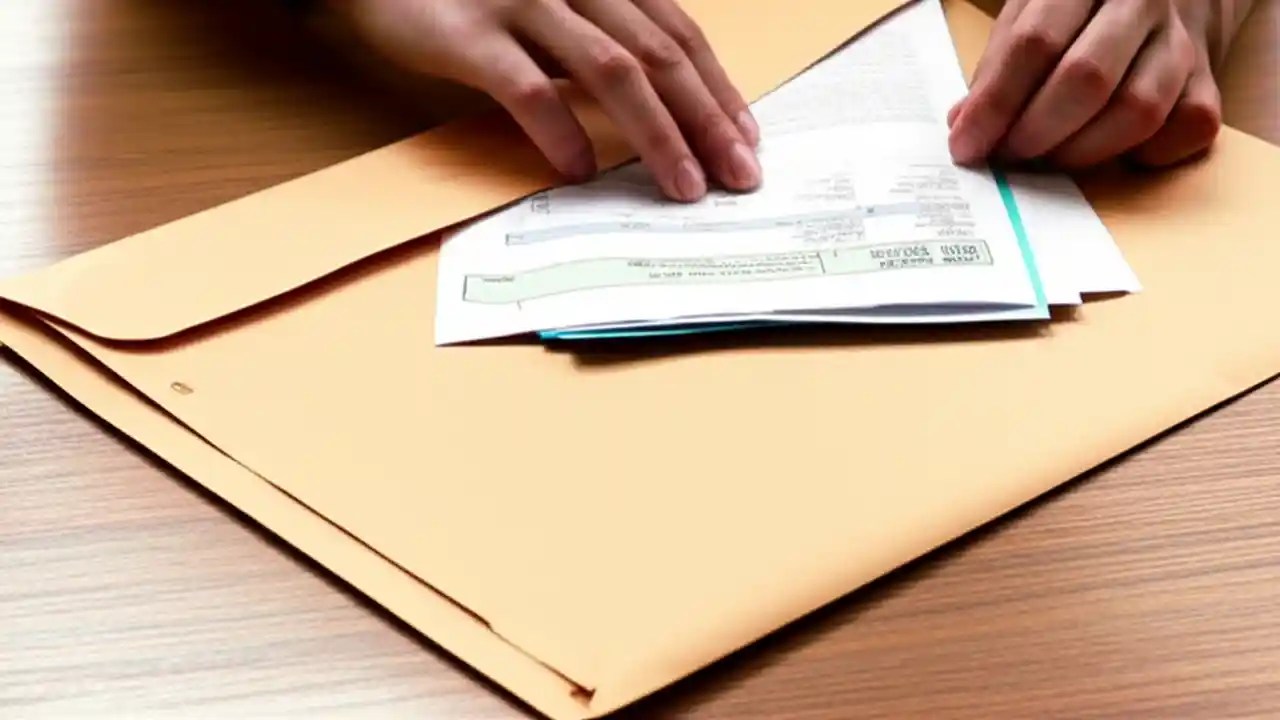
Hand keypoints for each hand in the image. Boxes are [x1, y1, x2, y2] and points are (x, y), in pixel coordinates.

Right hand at [337, 0, 761, 201]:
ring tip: (683, 188)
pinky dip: (561, 131)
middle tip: (739, 178)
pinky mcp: (467, 32)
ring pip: (611, 70)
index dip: (719, 89)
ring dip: (657, 134)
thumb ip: (598, 38)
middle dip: (707, 121)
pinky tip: (583, 171)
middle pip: (660, 54)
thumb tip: (658, 109)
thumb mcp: (550, 1)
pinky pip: (528, 87)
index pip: (679, 33)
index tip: (747, 142)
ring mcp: (521, 0)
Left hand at [947, 0, 1224, 169]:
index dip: (994, 103)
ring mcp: (1183, 41)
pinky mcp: (1209, 81)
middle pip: (1087, 79)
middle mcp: (1142, 1)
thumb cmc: (1078, 12)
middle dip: (1036, 132)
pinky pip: (1186, 129)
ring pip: (1137, 111)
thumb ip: (998, 65)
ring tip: (1047, 158)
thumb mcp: (1030, 13)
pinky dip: (1143, 155)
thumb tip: (965, 124)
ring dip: (1081, 151)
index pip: (1034, 42)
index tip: (966, 146)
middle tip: (1007, 155)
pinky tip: (1110, 153)